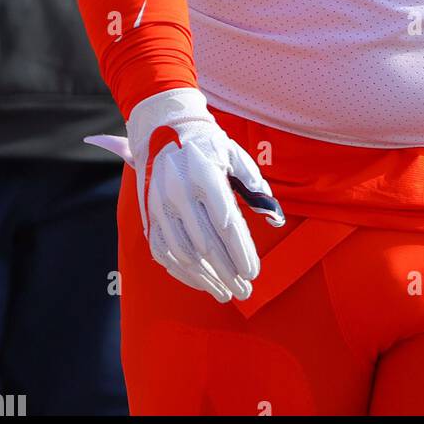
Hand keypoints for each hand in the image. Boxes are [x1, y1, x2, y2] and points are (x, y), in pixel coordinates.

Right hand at [86, 87, 284, 302]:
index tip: (254, 271)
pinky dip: (182, 273)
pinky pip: (164, 253)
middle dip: (228, 271)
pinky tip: (201, 282)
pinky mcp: (149, 217)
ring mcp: (160, 207)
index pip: (227, 223)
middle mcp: (179, 192)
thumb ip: (254, 184)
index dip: (241, 251)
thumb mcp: (235, 154)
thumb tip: (274, 217)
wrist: (164, 130)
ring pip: (184, 254)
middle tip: (245, 290)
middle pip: (207, 244)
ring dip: (207, 278)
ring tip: (226, 293)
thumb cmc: (208, 146)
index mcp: (204, 175)